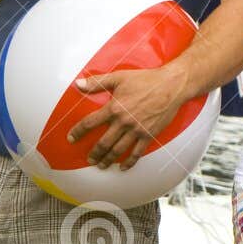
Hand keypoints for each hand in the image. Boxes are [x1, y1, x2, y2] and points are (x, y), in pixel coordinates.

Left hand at [68, 64, 190, 168]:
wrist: (171, 86)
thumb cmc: (145, 79)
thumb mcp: (119, 77)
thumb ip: (97, 82)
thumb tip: (77, 84)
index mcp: (114, 108)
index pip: (90, 123)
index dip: (78, 131)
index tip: (71, 138)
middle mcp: (123, 122)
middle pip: (103, 142)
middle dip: (94, 153)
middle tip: (89, 159)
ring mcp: (136, 130)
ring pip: (118, 150)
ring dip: (108, 160)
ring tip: (101, 165)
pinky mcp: (148, 135)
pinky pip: (137, 153)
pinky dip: (129, 162)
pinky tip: (123, 167)